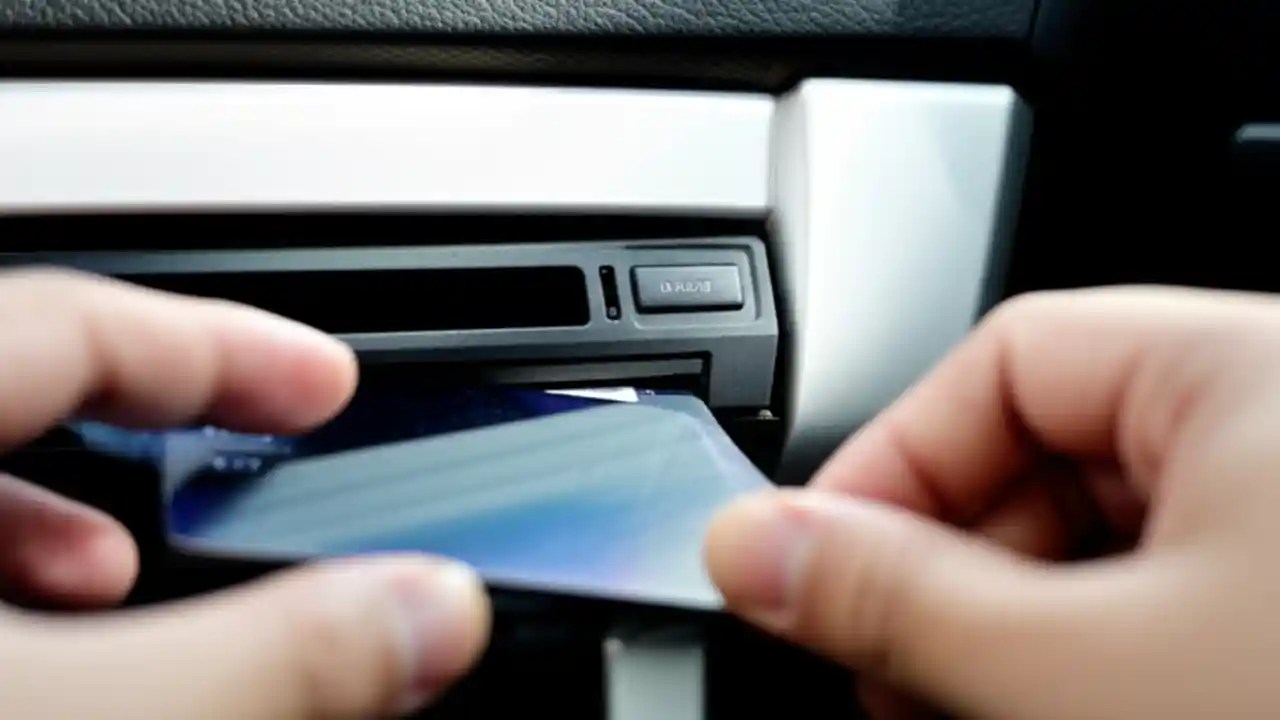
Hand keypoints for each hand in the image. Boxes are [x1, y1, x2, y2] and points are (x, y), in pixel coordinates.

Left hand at [0, 269, 489, 718]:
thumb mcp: (87, 710)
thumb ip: (273, 651)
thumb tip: (434, 607)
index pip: (75, 317)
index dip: (223, 341)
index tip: (326, 379)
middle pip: (10, 368)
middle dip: (147, 418)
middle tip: (247, 467)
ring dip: (52, 515)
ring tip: (120, 583)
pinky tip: (31, 671)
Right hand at [707, 287, 1279, 719]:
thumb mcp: (1087, 669)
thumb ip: (899, 599)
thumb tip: (753, 548)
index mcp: (1252, 370)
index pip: (1005, 360)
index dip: (888, 461)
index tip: (815, 559)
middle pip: (1042, 451)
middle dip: (944, 568)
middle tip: (882, 661)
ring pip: (1098, 532)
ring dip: (1005, 620)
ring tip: (951, 702)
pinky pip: (1163, 583)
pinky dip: (1087, 643)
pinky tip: (1048, 699)